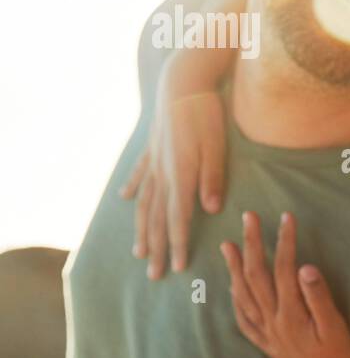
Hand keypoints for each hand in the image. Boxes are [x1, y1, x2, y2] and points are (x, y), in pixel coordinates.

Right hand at [121, 89, 226, 277]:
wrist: (182, 81)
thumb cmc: (205, 113)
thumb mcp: (217, 146)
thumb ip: (213, 178)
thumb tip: (210, 209)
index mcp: (180, 175)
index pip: (179, 218)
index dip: (178, 244)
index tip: (176, 268)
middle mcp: (162, 173)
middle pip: (158, 218)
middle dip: (157, 248)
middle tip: (153, 275)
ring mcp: (153, 160)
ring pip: (145, 202)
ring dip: (142, 228)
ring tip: (138, 251)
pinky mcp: (152, 147)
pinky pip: (140, 173)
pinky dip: (132, 188)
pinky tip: (124, 199)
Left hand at [220, 211, 349, 357]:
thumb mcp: (336, 328)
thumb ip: (319, 297)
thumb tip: (305, 266)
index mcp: (290, 314)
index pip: (283, 269)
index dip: (284, 241)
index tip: (286, 217)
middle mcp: (273, 322)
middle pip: (255, 276)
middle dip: (252, 244)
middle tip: (248, 218)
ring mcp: (268, 335)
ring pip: (243, 296)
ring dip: (234, 269)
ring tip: (228, 247)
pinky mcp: (270, 346)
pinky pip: (245, 321)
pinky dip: (236, 302)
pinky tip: (233, 291)